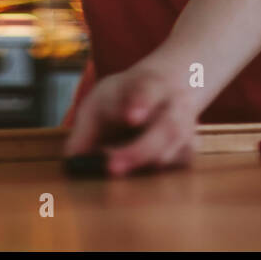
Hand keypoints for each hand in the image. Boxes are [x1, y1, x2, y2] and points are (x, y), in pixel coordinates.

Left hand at [63, 65, 199, 175]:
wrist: (166, 86)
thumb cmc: (125, 98)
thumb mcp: (100, 101)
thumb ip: (86, 130)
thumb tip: (72, 160)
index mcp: (152, 85)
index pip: (148, 90)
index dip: (141, 103)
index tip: (131, 117)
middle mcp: (176, 107)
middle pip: (167, 128)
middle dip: (139, 151)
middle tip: (112, 168)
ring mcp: (187, 130)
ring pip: (175, 152)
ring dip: (144, 166)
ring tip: (115, 169)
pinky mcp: (188, 152)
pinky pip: (174, 167)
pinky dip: (153, 174)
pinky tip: (136, 170)